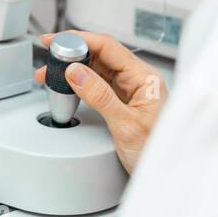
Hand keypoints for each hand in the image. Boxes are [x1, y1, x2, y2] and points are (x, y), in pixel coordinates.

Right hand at [33, 30, 167, 173]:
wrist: (167, 176)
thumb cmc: (157, 153)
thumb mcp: (125, 125)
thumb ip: (99, 96)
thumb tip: (76, 72)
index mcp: (145, 78)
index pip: (109, 47)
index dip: (80, 40)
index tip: (57, 41)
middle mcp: (139, 80)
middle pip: (101, 55)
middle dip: (72, 54)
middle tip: (50, 58)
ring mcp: (131, 91)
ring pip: (97, 69)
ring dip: (74, 68)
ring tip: (52, 74)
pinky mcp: (123, 103)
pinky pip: (98, 85)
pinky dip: (80, 83)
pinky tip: (68, 85)